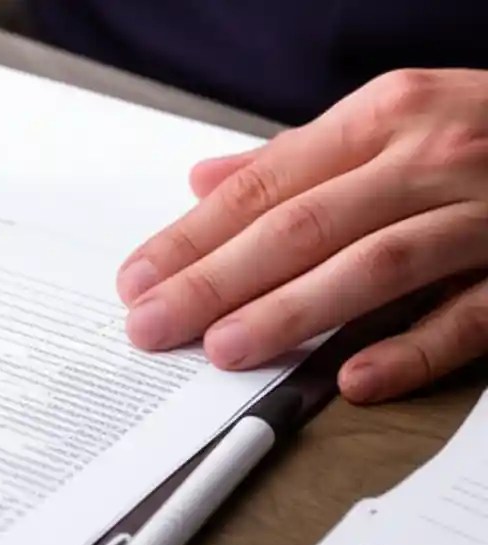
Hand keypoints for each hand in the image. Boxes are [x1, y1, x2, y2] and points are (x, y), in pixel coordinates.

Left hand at [116, 69, 487, 403]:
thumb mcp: (396, 119)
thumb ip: (300, 157)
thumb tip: (205, 182)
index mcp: (385, 117)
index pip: (265, 186)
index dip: (194, 237)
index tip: (138, 279)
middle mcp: (430, 158)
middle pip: (302, 226)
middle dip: (215, 280)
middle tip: (153, 324)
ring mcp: (486, 216)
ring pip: (376, 266)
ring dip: (294, 311)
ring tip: (226, 349)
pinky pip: (471, 315)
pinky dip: (412, 348)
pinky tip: (354, 378)